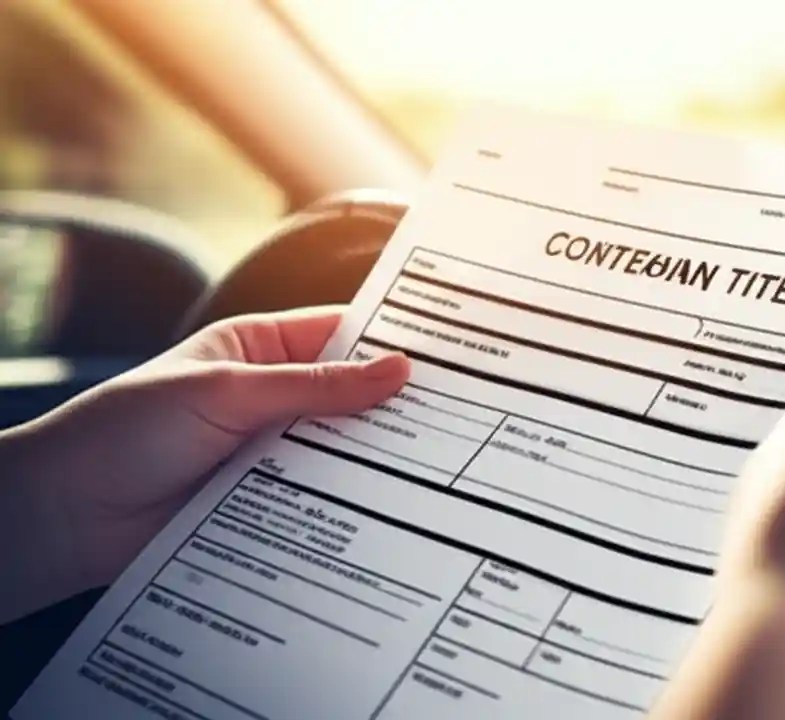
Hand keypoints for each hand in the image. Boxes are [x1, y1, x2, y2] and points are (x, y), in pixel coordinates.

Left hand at [0, 306, 408, 620]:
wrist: (63, 516)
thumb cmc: (125, 431)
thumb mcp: (226, 391)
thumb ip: (314, 386)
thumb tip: (396, 369)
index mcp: (254, 348)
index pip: (336, 335)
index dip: (387, 343)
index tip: (445, 356)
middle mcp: (266, 397)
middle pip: (344, 397)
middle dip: (389, 407)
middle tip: (454, 417)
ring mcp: (265, 452)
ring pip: (335, 450)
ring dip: (371, 459)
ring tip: (435, 465)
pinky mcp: (262, 502)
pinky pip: (317, 497)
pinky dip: (346, 502)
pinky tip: (388, 507)